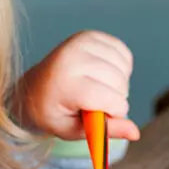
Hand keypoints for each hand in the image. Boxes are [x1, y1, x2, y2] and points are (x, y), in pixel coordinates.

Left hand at [14, 30, 140, 140]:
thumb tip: (136, 133)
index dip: (114, 112)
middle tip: (93, 103)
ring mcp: (82, 42)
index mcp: (66, 83)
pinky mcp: (91, 35)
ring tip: (96, 89)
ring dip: (119, 84)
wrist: (33, 88)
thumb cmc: (52, 112)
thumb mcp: (73, 130)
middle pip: (120, 84)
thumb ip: (105, 132)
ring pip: (124, 69)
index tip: (98, 115)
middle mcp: (73, 57)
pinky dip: (120, 68)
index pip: (112, 99)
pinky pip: (123, 53)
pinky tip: (102, 74)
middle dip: (115, 99)